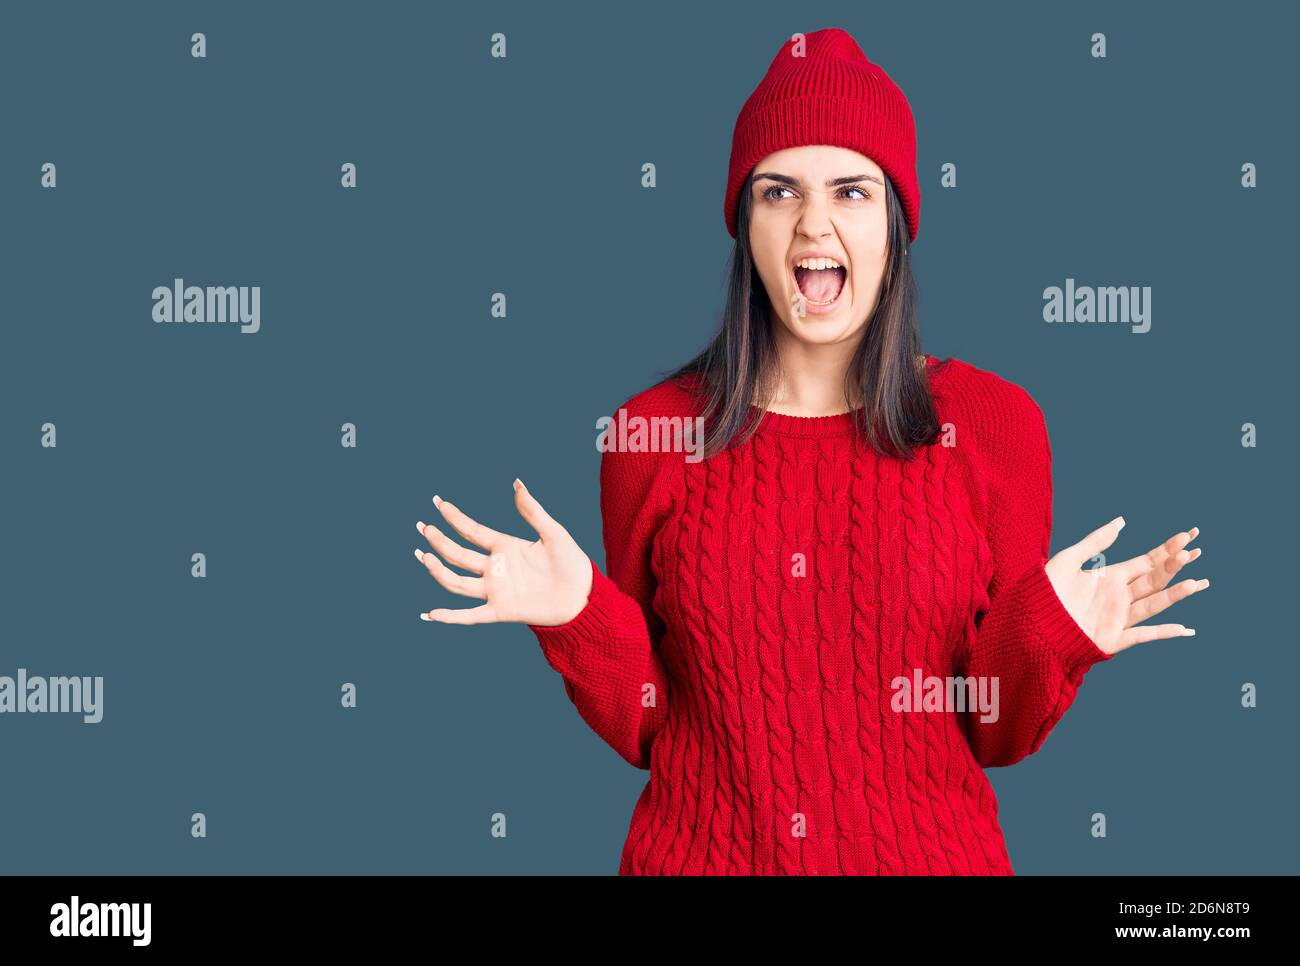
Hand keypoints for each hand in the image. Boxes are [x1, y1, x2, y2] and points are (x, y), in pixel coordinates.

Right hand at [414, 479, 593, 625]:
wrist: (582, 597)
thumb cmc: (571, 563)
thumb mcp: (553, 533)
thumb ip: (533, 511)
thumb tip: (517, 483)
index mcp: (505, 546)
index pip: (472, 530)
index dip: (454, 517)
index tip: (437, 502)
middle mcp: (495, 568)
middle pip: (458, 554)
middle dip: (438, 540)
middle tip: (421, 526)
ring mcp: (495, 590)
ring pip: (457, 581)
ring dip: (438, 570)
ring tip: (423, 555)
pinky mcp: (501, 611)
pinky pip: (470, 615)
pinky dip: (449, 616)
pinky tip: (429, 614)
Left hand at [1045, 519, 1208, 655]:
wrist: (1030, 622)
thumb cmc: (1046, 591)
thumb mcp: (1068, 559)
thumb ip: (1095, 542)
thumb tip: (1121, 521)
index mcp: (1111, 577)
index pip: (1147, 561)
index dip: (1168, 549)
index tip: (1188, 535)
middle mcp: (1120, 597)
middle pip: (1155, 579)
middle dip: (1175, 566)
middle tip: (1196, 551)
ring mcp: (1119, 618)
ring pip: (1154, 604)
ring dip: (1175, 594)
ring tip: (1197, 583)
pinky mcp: (1114, 638)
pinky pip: (1143, 635)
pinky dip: (1164, 633)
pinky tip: (1184, 629)